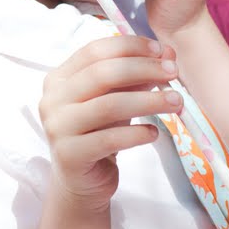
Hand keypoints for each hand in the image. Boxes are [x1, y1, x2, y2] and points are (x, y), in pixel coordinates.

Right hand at [40, 35, 181, 209]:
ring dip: (148, 101)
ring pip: (109, 106)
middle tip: (174, 73)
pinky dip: (138, 133)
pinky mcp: (70, 155)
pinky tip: (155, 133)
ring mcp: (58, 128)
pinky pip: (111, 139)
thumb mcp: (115, 99)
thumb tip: (168, 57)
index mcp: (60, 78)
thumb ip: (134, 77)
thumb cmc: (99, 132)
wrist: (81, 182)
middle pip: (103, 74)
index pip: (95, 50)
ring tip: (175, 102)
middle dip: (144, 69)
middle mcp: (53, 100)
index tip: (162, 51)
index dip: (131, 47)